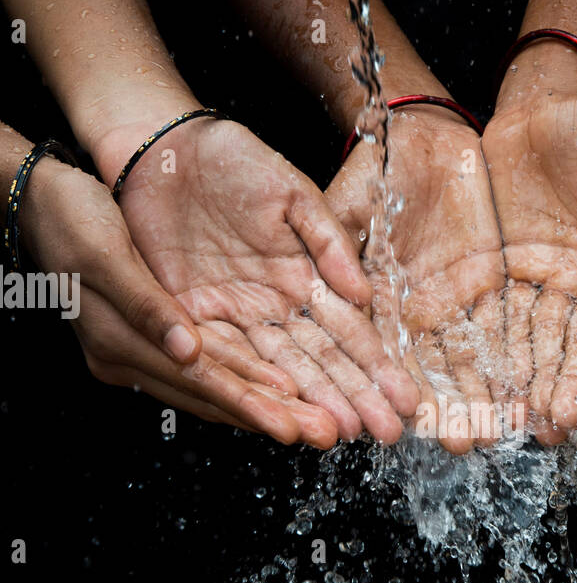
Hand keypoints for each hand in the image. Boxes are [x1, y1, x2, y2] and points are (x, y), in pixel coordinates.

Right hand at [19, 156, 329, 442]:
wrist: (43, 203)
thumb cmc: (71, 219)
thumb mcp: (105, 255)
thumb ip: (146, 305)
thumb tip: (186, 350)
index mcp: (117, 341)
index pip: (196, 379)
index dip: (246, 399)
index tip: (290, 420)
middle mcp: (129, 358)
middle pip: (212, 395)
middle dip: (271, 415)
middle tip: (324, 433)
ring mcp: (142, 353)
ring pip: (214, 389)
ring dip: (266, 407)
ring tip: (316, 424)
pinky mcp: (153, 341)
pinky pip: (207, 370)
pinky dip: (245, 382)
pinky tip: (281, 392)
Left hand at [111, 117, 417, 444]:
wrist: (163, 148)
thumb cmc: (232, 160)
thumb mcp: (294, 194)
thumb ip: (329, 243)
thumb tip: (365, 295)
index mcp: (306, 277)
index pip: (350, 332)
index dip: (378, 366)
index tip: (406, 398)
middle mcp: (274, 306)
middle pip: (320, 361)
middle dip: (354, 399)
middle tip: (386, 433)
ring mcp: (235, 315)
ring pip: (278, 370)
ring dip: (309, 404)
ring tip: (338, 434)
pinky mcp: (189, 318)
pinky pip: (225, 359)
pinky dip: (252, 388)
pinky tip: (282, 414)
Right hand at [326, 109, 514, 453]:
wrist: (425, 133)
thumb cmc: (376, 165)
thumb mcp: (346, 204)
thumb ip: (339, 248)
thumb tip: (343, 291)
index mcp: (383, 302)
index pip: (390, 357)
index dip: (399, 392)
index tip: (407, 426)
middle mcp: (428, 312)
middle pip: (443, 369)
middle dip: (457, 408)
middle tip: (467, 445)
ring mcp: (466, 300)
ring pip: (488, 356)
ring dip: (500, 396)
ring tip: (516, 431)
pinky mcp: (504, 280)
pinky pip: (524, 323)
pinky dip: (536, 356)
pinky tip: (546, 388)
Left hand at [481, 93, 576, 437]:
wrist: (539, 109)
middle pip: (575, 347)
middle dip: (568, 392)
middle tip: (558, 431)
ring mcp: (537, 283)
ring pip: (532, 345)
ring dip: (527, 387)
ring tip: (521, 426)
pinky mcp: (496, 274)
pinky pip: (489, 320)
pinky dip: (486, 355)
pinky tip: (481, 389)